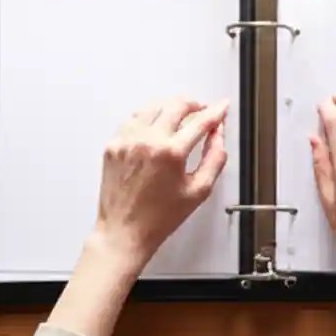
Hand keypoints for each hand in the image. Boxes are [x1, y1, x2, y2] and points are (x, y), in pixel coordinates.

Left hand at [93, 97, 229, 270]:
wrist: (124, 231)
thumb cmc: (159, 218)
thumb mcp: (198, 191)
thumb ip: (214, 158)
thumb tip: (217, 135)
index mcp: (171, 153)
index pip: (200, 121)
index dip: (216, 111)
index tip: (222, 106)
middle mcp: (147, 141)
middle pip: (176, 105)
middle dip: (194, 104)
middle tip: (202, 110)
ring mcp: (127, 140)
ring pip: (153, 106)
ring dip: (170, 107)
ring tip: (179, 116)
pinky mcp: (113, 145)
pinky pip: (134, 119)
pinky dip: (148, 117)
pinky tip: (155, 125)